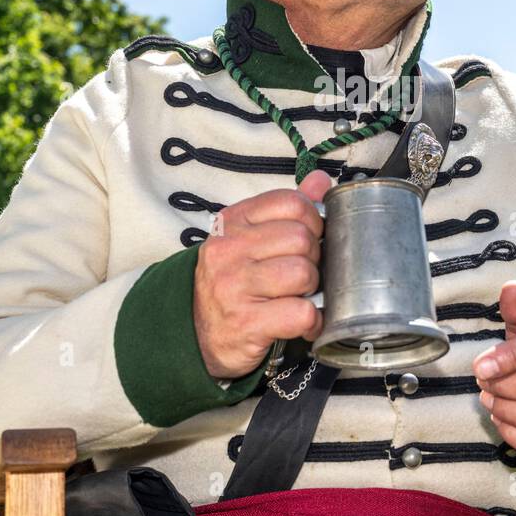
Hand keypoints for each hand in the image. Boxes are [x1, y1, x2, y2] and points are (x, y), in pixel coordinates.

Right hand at [192, 169, 334, 378]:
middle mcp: (229, 250)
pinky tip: (304, 323)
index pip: (291, 203)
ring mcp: (235, 286)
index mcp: (233, 222)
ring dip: (312, 290)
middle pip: (302, 238)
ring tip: (299, 297)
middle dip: (313, 259)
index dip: (313, 222)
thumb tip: (321, 181)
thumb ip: (287, 209)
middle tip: (302, 276)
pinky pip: (302, 313)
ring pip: (304, 273)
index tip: (308, 240)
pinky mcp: (247, 322)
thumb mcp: (249, 239)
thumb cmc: (231, 283)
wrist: (194, 334)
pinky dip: (313, 321)